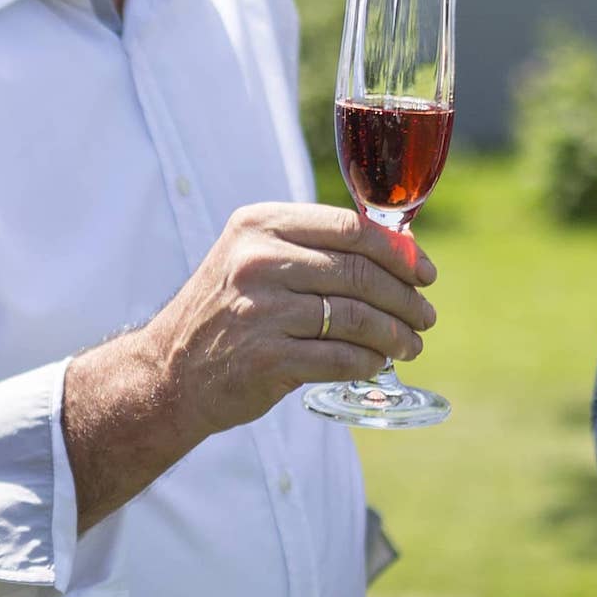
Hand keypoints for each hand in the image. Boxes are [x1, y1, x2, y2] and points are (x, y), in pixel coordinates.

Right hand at [121, 202, 441, 431]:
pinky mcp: (265, 357)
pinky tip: (376, 364)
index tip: (424, 274)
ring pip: (356, 318)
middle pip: (359, 274)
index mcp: (259, 225)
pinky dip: (368, 362)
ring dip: (395, 335)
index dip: (399, 252)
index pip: (350, 229)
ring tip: (411, 345)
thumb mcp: (254, 260)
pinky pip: (340, 358)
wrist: (170, 371)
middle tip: (425, 316)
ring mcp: (259, 311)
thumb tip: (399, 254)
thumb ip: (312, 249)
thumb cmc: (228, 313)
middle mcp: (257, 262)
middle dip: (405, 298)